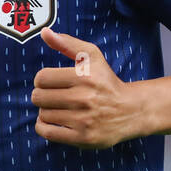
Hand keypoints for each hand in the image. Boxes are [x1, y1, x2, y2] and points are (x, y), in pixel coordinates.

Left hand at [32, 28, 141, 148]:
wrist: (131, 110)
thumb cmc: (106, 81)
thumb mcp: (92, 56)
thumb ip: (67, 43)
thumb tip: (44, 32)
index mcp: (84, 76)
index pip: (42, 78)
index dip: (42, 80)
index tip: (51, 82)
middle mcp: (83, 99)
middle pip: (39, 97)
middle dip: (42, 96)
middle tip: (53, 96)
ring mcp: (83, 120)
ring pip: (43, 114)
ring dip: (46, 111)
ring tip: (58, 108)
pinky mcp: (83, 138)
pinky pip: (48, 133)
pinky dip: (43, 127)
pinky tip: (52, 121)